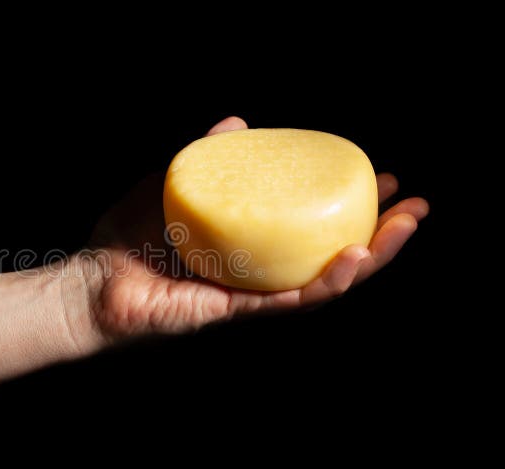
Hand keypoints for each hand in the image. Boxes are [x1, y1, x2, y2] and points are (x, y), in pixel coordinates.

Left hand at [77, 117, 428, 338]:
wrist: (91, 280)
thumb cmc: (126, 236)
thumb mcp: (174, 183)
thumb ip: (208, 157)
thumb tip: (237, 120)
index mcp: (248, 242)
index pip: (309, 224)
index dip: (347, 204)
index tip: (380, 178)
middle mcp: (255, 270)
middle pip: (328, 254)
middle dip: (377, 234)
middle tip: (413, 209)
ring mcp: (248, 294)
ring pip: (321, 281)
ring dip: (369, 258)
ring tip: (402, 230)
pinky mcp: (234, 312)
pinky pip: (288, 300)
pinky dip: (325, 282)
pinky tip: (354, 258)